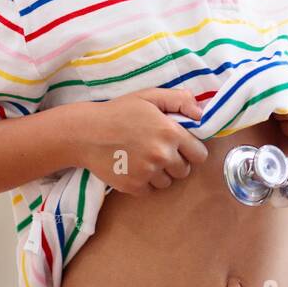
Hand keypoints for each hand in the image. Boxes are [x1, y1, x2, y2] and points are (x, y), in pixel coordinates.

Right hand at [75, 87, 209, 194]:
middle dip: (176, 162)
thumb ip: (180, 100)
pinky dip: (144, 182)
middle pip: (185, 171)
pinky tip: (133, 166)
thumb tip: (201, 113)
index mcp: (171, 133)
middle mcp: (162, 156)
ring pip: (167, 182)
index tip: (182, 146)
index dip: (192, 150)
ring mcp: (147, 173)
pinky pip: (149, 190)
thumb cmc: (120, 111)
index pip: (200, 155)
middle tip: (160, 151)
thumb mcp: (150, 96)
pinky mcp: (132, 187)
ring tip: (145, 158)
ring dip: (160, 174)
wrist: (86, 133)